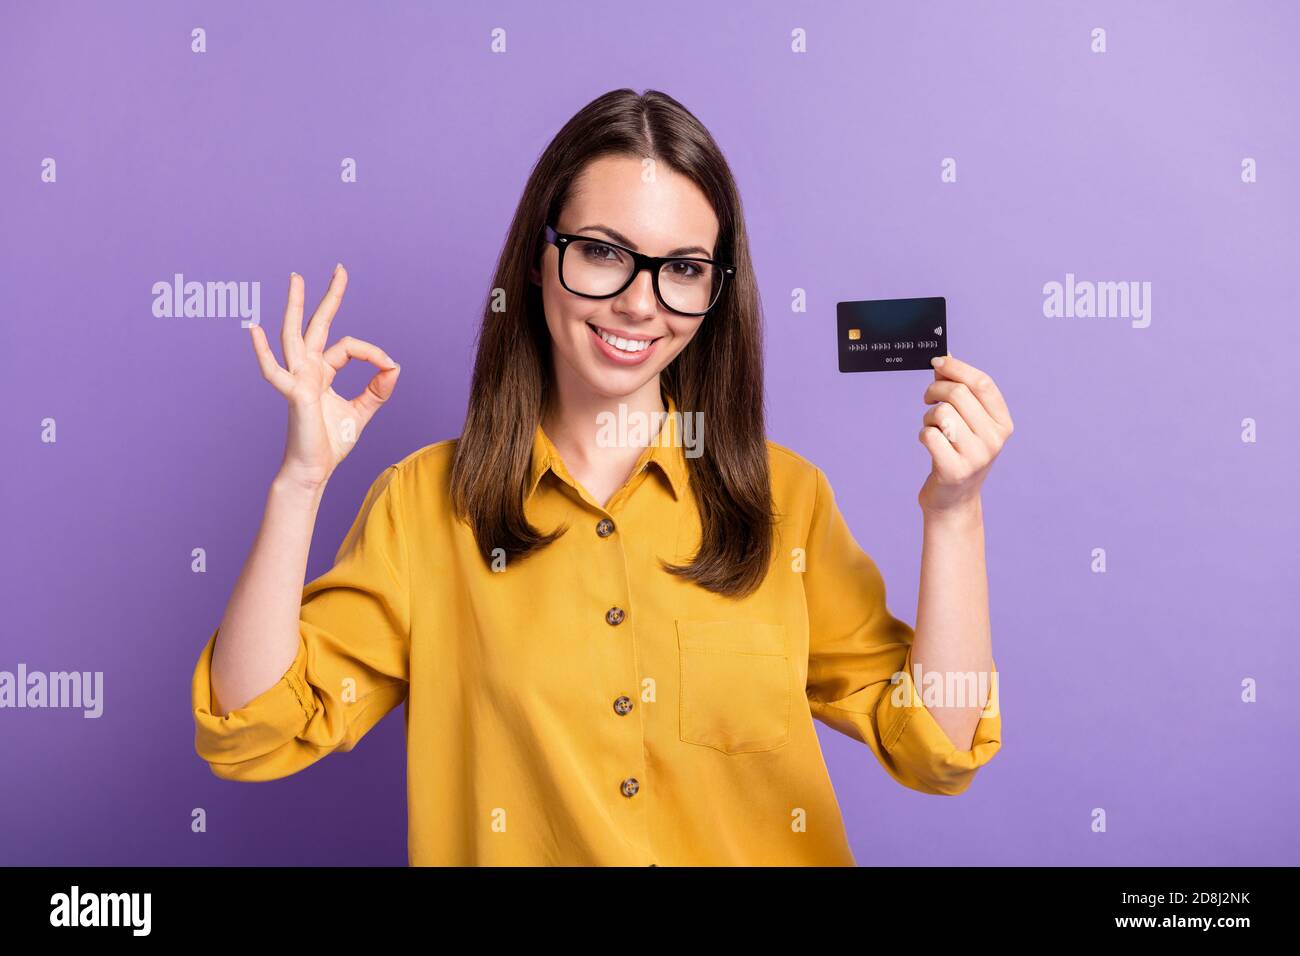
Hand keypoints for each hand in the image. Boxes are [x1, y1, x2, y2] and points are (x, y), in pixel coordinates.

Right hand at [250, 264, 399, 488]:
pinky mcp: (294, 395)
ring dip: (296, 306)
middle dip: (329, 297)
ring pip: (294, 336)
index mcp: (322, 372)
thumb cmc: (330, 443)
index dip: (372, 354)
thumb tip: (395, 366)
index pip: (349, 347)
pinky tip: (254, 331)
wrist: (314, 470)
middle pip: (316, 325)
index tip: (389, 366)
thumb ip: (378, 389)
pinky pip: (275, 371)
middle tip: (339, 269)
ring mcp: (297, 380)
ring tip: (297, 279)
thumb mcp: (362, 411)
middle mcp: (307, 370)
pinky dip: (262, 352)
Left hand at [917, 354, 1013, 515]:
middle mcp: (994, 439)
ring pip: (941, 413)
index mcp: (1003, 423)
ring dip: (929, 416)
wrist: (954, 500)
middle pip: (958, 394)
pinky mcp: (954, 470)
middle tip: (928, 398)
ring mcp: (977, 456)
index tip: (937, 361)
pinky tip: (930, 444)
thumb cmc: (958, 453)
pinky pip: (929, 435)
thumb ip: (958, 391)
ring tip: (933, 428)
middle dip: (935, 390)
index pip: (982, 383)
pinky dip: (923, 434)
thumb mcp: (967, 423)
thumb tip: (944, 358)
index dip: (957, 368)